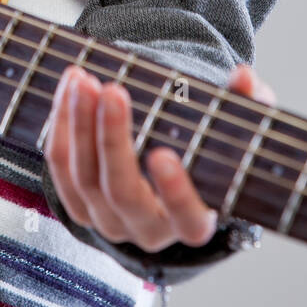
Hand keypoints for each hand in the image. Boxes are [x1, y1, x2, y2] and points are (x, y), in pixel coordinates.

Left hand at [44, 62, 276, 253]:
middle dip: (113, 139)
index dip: (175, 191)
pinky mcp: (77, 202)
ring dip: (79, 123)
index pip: (186, 218)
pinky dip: (61, 123)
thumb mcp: (233, 128)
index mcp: (192, 220)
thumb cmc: (203, 146)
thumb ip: (247, 104)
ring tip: (84, 79)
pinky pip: (60, 167)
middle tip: (114, 90)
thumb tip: (243, 77)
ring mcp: (106, 219)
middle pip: (123, 192)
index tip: (163, 153)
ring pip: (84, 177)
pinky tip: (70, 86)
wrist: (163, 166)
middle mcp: (146, 229)